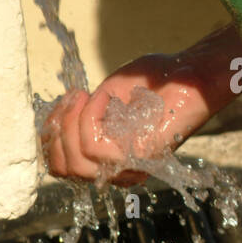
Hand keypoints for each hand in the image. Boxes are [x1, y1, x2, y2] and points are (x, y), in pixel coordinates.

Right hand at [41, 53, 225, 185]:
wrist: (191, 72)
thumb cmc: (155, 80)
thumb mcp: (105, 95)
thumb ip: (81, 114)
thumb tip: (52, 123)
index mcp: (110, 158)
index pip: (62, 168)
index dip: (50, 138)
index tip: (62, 104)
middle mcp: (120, 169)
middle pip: (65, 169)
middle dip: (57, 130)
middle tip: (74, 97)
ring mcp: (131, 166)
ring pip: (79, 162)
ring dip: (72, 122)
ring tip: (86, 95)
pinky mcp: (142, 157)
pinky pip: (97, 148)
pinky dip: (91, 116)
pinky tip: (104, 96)